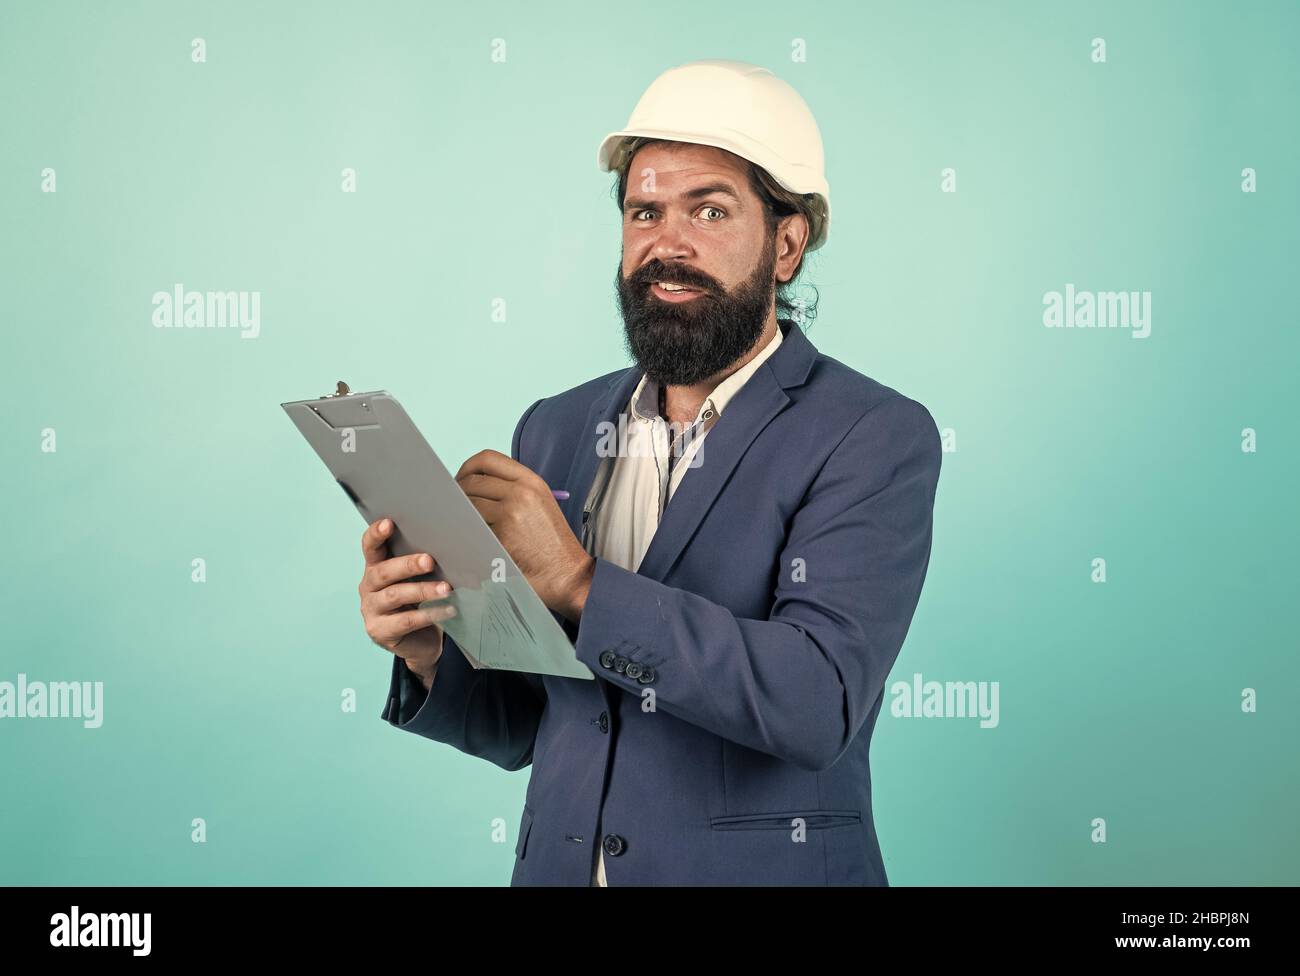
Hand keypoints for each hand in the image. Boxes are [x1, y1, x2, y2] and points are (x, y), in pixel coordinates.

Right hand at [358, 517, 457, 686]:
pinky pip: (406, 621)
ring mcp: (371, 610)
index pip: (370, 547)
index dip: (376, 534)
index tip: (389, 523)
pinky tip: (447, 610)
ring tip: (446, 589)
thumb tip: (450, 545)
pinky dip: (429, 614)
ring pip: (395, 596)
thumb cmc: (419, 601)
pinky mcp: (380, 632)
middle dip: (407, 565)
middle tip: (430, 561)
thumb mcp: (417, 580)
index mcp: (375, 568)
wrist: (419, 641)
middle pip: (383, 572)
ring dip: (422, 591)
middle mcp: (368, 587)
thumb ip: (422, 564)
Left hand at [455, 449, 593, 621]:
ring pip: (467, 503)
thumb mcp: (541, 506)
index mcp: (531, 481)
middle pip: (472, 480)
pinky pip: (471, 526)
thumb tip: (474, 487)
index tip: (460, 480)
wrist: (568, 575)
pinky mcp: (501, 534)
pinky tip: (468, 539)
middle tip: (453, 507)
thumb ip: (513, 491)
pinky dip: (465, 531)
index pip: (487, 459)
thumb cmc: (552, 546)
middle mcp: (521, 491)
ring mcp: (510, 511)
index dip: (467, 467)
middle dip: (457, 493)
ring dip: (459, 514)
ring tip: (461, 525)